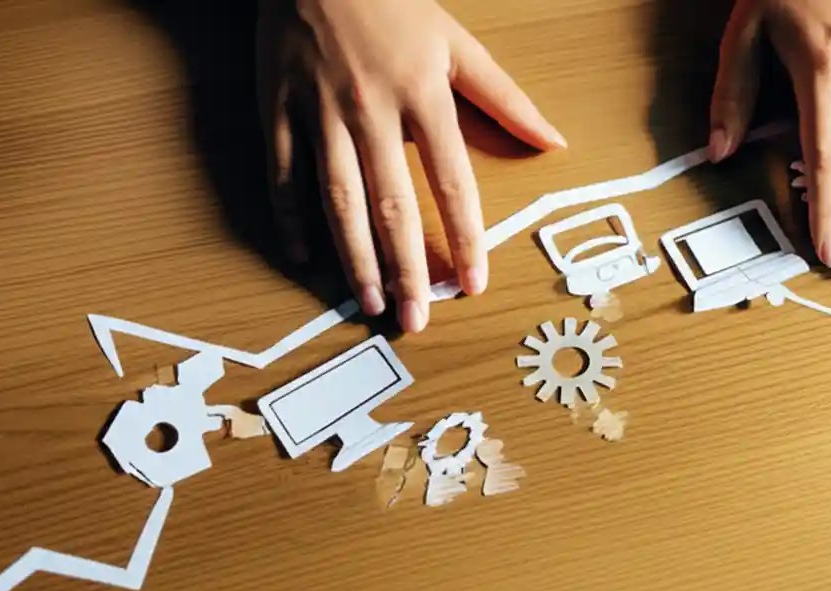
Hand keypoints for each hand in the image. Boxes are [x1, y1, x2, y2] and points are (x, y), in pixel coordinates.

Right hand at [257, 0, 565, 331]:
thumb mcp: (458, 42)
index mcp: (422, 95)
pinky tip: (303, 257)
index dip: (466, 238)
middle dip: (406, 269)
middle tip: (414, 319)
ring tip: (366, 303)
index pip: (453, 183)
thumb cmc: (392, 1)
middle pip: (392, 205)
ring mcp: (319, 112)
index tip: (474, 284)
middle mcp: (371, 111)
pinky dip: (290, 218)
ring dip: (354, 259)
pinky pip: (282, 174)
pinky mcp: (277, 107)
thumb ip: (505, 98)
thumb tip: (554, 142)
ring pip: (337, 200)